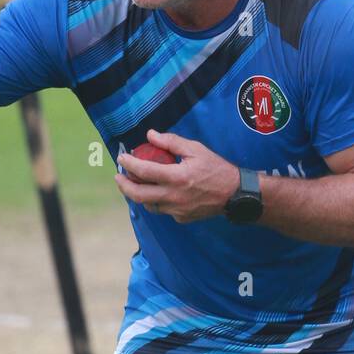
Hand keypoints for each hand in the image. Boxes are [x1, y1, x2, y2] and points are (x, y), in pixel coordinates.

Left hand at [116, 129, 240, 222]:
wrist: (234, 194)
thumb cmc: (216, 169)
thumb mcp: (196, 149)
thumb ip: (171, 142)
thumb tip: (150, 135)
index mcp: (177, 177)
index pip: (144, 171)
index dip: (128, 164)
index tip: (122, 158)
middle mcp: (173, 196)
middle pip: (138, 195)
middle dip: (124, 186)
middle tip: (119, 177)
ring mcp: (176, 210)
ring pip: (148, 204)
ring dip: (139, 194)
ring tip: (137, 183)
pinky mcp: (181, 218)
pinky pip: (162, 210)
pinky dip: (157, 200)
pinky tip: (159, 191)